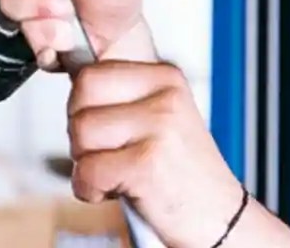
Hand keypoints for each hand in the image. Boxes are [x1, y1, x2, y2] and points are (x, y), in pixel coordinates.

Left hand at [69, 62, 244, 246]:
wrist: (219, 219)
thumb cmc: (180, 172)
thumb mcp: (157, 116)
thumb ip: (119, 93)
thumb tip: (69, 70)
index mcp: (164, 76)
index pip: (90, 74)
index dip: (82, 108)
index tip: (102, 130)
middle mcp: (164, 96)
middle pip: (79, 99)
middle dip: (80, 134)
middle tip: (107, 154)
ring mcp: (159, 127)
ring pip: (80, 134)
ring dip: (87, 163)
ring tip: (118, 173)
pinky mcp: (147, 163)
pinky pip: (87, 171)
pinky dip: (90, 190)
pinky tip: (118, 192)